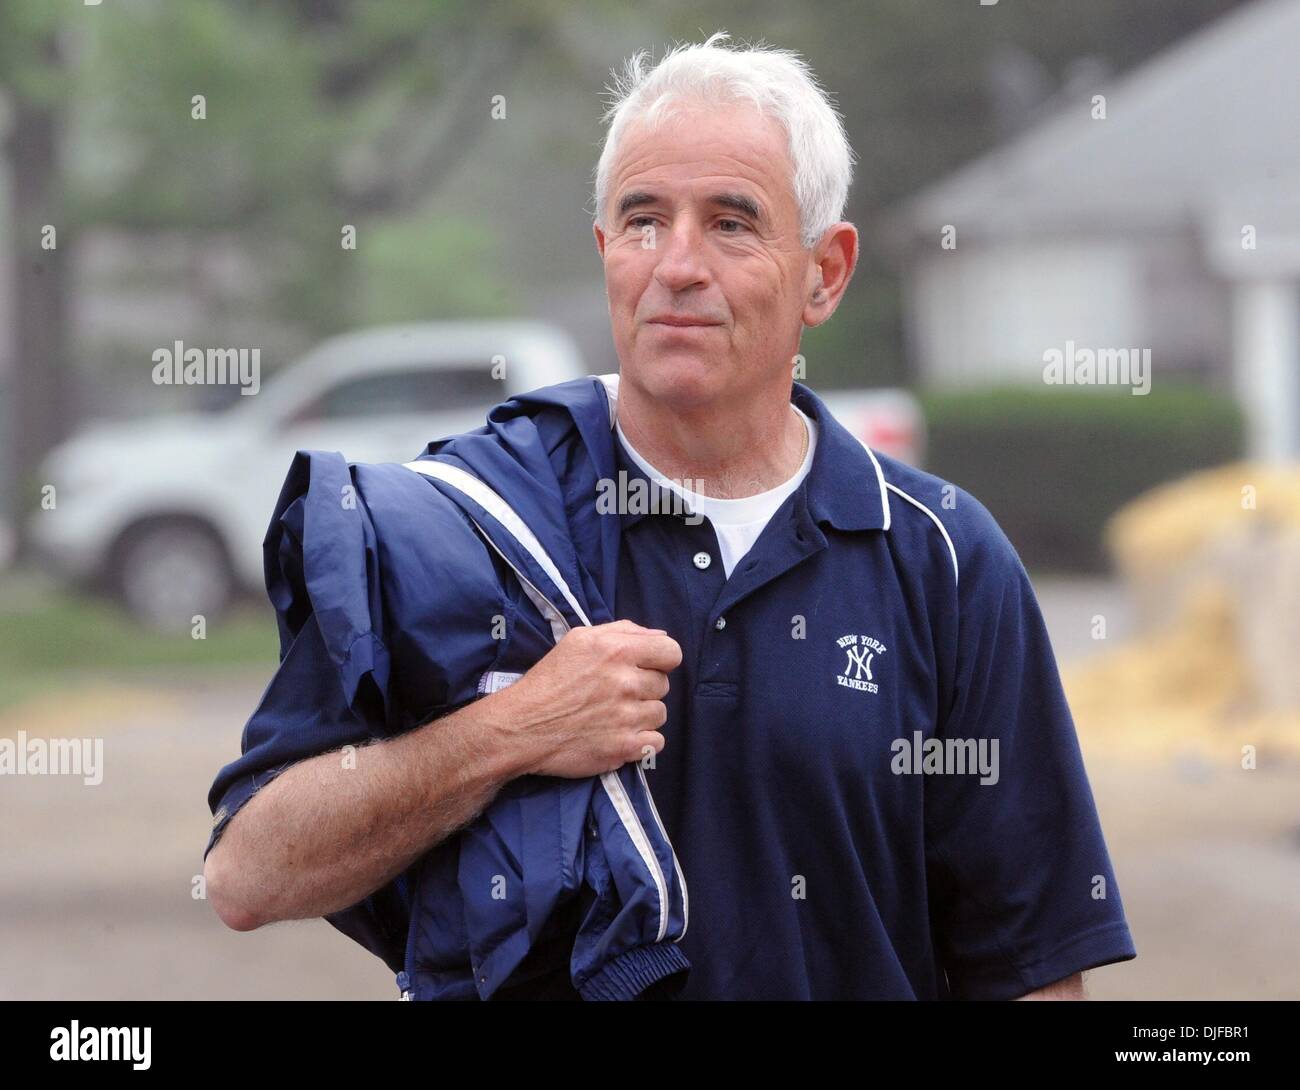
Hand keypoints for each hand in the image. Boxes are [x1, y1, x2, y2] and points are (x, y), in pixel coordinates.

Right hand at [498, 619, 681, 778]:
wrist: (521, 727)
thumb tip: (660, 636)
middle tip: (616, 694)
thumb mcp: (580, 640)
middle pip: (664, 684)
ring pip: (660, 714)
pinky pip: (656, 742)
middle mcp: (626, 683)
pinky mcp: (624, 748)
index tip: (644, 668)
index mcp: (618, 651)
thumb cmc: (549, 680)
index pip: (672, 651)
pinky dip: (642, 741)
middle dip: (644, 688)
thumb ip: (624, 631)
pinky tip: (619, 735)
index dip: (660, 660)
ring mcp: (627, 718)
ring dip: (642, 715)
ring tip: (614, 715)